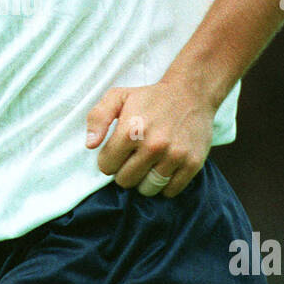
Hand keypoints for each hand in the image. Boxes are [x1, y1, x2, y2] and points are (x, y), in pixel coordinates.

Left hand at [84, 80, 215, 197]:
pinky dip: (164, 186)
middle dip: (124, 172)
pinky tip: (163, 169)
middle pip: (126, 181)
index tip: (117, 152)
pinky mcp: (192, 163)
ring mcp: (175, 156)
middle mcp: (154, 145)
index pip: (107, 166)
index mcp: (132, 129)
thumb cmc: (150, 97)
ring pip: (148, 189)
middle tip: (132, 159)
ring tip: (147, 166)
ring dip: (143, 181)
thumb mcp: (118, 96)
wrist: (191, 93)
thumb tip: (90, 145)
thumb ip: (98, 118)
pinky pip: (170, 191)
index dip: (109, 160)